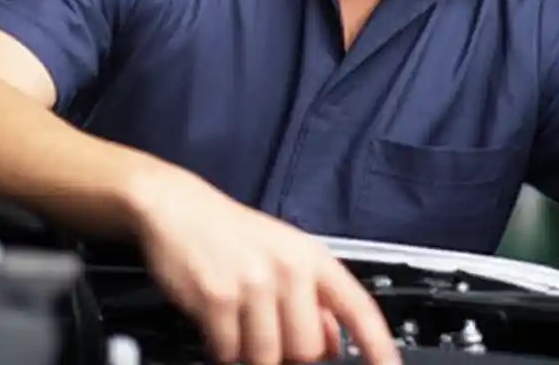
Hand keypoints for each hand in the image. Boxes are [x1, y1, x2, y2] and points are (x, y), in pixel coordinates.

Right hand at [131, 169, 399, 364]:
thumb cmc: (236, 235)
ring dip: (252, 353)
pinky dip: (223, 349)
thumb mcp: (288, 256)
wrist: (180, 208)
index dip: (378, 345)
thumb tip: (337, 345)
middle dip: (289, 353)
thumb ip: (315, 300)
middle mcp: (289, 271)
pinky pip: (229, 353)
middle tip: (270, 334)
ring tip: (241, 325)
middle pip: (309, 350)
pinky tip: (219, 324)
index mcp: (314, 259)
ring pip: (268, 357)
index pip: (359, 308)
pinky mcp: (217, 300)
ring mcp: (253, 285)